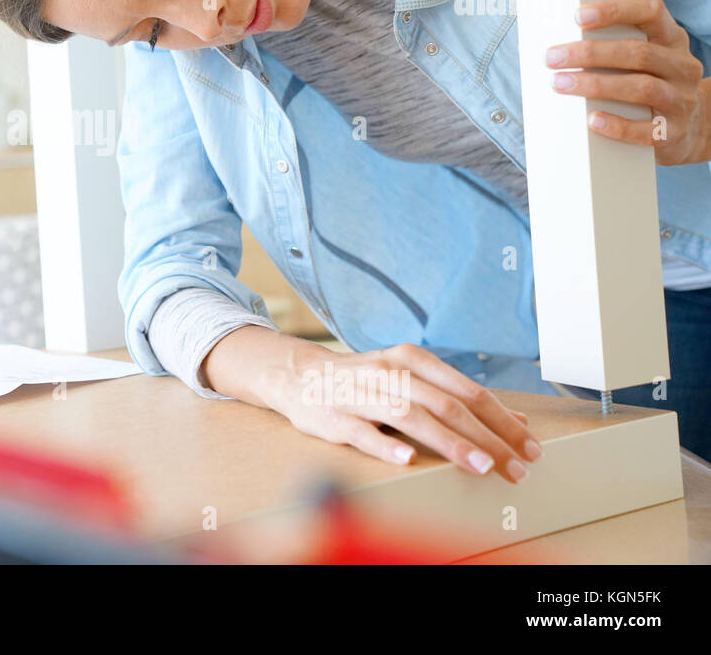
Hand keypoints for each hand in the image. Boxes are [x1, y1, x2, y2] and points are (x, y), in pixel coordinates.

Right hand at [201, 326, 540, 482]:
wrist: (298, 374)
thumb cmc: (364, 380)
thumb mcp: (411, 378)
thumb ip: (458, 398)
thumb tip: (517, 422)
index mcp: (410, 359)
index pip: (466, 390)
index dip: (501, 420)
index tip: (528, 446)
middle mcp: (387, 371)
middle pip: (445, 404)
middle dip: (485, 438)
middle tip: (514, 467)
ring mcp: (359, 393)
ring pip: (410, 416)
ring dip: (448, 443)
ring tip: (479, 466)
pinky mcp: (332, 416)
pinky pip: (361, 431)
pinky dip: (385, 445)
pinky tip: (407, 459)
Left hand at [546, 0, 709, 165]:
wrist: (691, 127)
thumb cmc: (650, 84)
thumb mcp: (644, 59)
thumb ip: (614, 47)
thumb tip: (557, 47)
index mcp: (671, 39)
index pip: (651, 11)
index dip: (616, 10)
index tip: (578, 16)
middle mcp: (681, 66)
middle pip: (638, 52)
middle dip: (590, 53)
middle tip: (552, 58)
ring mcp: (682, 100)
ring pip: (642, 87)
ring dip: (596, 85)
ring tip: (560, 83)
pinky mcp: (674, 132)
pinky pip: (647, 130)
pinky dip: (618, 125)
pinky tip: (592, 120)